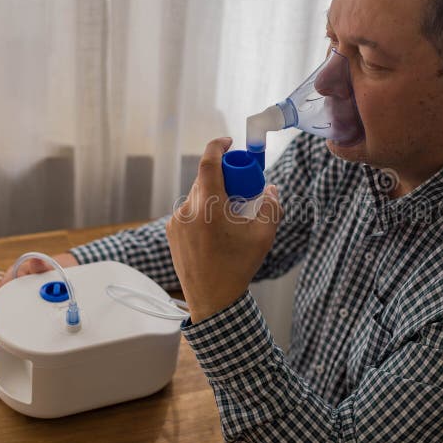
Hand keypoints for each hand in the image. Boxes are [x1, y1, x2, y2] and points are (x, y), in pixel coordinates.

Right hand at [0, 252, 78, 360]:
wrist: (62, 268)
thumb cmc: (49, 267)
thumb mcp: (44, 265)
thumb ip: (40, 265)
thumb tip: (37, 262)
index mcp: (10, 280)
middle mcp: (9, 293)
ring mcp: (16, 302)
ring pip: (5, 321)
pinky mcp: (26, 309)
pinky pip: (16, 323)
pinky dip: (13, 335)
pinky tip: (9, 348)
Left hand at [166, 137, 282, 321]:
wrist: (213, 300)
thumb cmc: (238, 267)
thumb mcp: (263, 236)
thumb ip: (271, 206)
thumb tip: (271, 188)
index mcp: (209, 208)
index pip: (208, 163)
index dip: (218, 146)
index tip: (229, 142)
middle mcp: (188, 210)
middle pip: (205, 179)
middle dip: (223, 177)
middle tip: (240, 187)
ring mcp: (176, 221)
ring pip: (197, 196)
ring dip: (213, 196)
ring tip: (229, 217)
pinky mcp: (171, 231)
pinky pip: (189, 211)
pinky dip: (203, 211)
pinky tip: (215, 230)